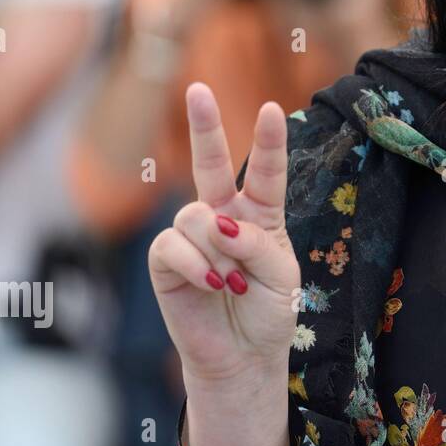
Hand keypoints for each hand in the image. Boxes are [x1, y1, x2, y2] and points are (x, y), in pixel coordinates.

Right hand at [148, 83, 299, 385]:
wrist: (243, 356)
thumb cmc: (267, 311)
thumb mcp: (280, 275)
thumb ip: (257, 243)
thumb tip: (219, 223)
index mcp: (259, 213)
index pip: (265, 171)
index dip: (268, 142)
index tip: (273, 108)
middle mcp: (224, 215)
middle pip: (210, 164)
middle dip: (204, 126)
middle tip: (198, 88)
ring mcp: (192, 236)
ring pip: (196, 215)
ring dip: (218, 250)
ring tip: (232, 282)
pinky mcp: (165, 261)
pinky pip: (172, 244)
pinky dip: (195, 264)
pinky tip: (211, 283)